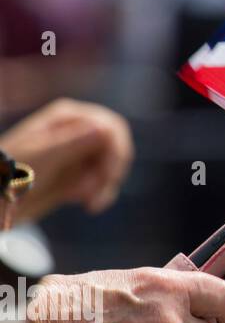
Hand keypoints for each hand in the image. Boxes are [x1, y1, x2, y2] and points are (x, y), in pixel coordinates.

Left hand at [0, 98, 133, 222]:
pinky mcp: (76, 174)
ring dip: (104, 187)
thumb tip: (105, 129)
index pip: (110, 128)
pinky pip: (101, 182)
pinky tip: (87, 205)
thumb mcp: (43, 156)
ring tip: (89, 204)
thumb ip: (74, 141)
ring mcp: (77, 153)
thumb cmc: (9, 173)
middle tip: (97, 197)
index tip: (110, 176)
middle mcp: (76, 131)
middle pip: (114, 148)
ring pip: (110, 167)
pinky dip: (99, 194)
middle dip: (109, 173)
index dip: (116, 152)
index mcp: (67, 118)